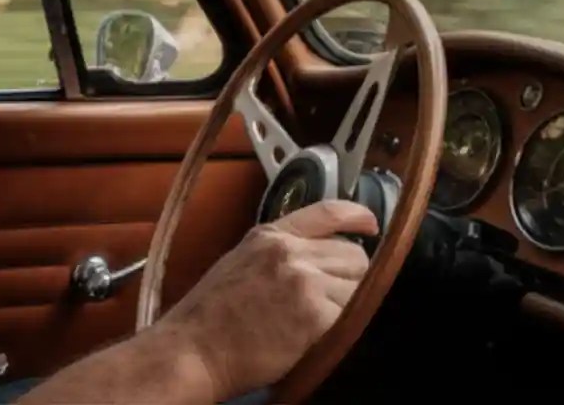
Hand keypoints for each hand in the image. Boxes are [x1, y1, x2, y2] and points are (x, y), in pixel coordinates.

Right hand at [154, 199, 377, 401]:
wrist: (192, 350)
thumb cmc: (208, 318)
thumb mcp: (239, 263)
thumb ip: (276, 254)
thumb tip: (315, 257)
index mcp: (269, 236)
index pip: (327, 212)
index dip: (357, 216)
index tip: (371, 225)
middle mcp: (289, 252)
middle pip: (353, 256)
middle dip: (350, 278)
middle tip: (329, 302)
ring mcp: (304, 282)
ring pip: (359, 288)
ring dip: (347, 306)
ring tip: (317, 323)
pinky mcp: (314, 316)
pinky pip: (351, 318)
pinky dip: (341, 330)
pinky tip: (317, 338)